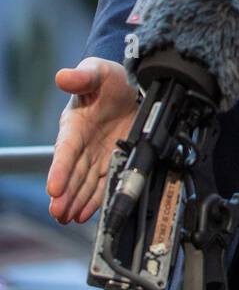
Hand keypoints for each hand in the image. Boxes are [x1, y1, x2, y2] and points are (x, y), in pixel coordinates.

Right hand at [46, 58, 139, 224]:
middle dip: (65, 194)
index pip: (65, 150)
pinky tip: (86, 214)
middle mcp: (83, 144)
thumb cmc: (109, 79)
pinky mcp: (112, 162)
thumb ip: (82, 76)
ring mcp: (97, 155)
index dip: (59, 169)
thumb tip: (63, 76)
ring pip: (84, 183)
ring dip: (76, 201)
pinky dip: (95, 199)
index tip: (53, 188)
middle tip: (58, 212)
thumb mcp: (98, 72)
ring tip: (68, 218)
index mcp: (74, 125)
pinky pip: (102, 184)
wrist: (134, 86)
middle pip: (72, 173)